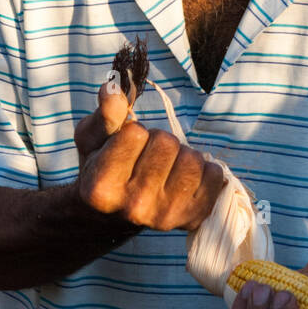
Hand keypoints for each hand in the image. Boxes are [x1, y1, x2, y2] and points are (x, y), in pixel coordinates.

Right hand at [74, 82, 225, 231]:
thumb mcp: (92, 140)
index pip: (135, 133)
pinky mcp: (191, 219)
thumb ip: (104, 115)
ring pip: (193, 160)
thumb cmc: (103, 168)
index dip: (133, 131)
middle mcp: (133, 207)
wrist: (113, 217)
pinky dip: (206, 170)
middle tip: (148, 156)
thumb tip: (113, 89)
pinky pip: (215, 177)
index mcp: (102, 187)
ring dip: (184, 155)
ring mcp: (165, 217)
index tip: (126, 146)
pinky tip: (186, 177)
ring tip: (168, 167)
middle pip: (167, 143)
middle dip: (160, 141)